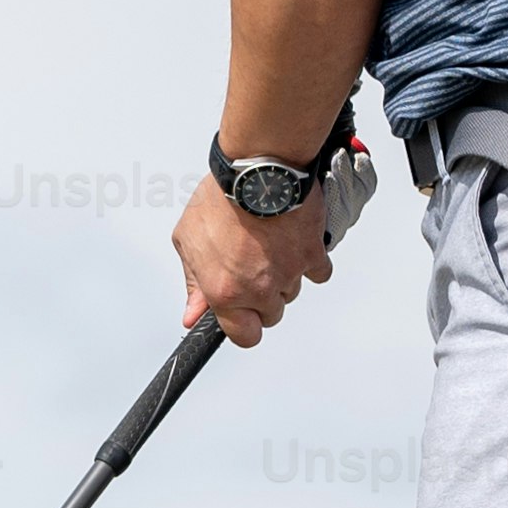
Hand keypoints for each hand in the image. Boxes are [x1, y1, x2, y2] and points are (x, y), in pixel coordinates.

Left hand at [176, 181, 333, 346]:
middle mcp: (260, 289)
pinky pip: (318, 273)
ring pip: (292, 293)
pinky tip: (292, 244)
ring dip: (283, 278)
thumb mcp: (189, 241)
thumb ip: (194, 283)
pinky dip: (309, 262)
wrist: (255, 170)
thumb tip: (194, 314)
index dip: (243, 326)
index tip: (241, 314)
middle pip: (271, 315)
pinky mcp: (313, 255)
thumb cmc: (220, 201)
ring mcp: (289, 273)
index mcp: (226, 291)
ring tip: (267, 247)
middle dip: (262, 298)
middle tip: (251, 268)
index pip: (245, 337)